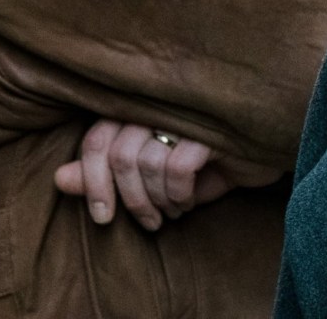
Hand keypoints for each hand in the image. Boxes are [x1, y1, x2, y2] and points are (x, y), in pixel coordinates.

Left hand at [53, 120, 243, 231]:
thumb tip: (60, 180)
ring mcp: (181, 113)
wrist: (266, 144)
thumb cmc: (206, 157)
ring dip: (158, 200)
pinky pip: (177, 168)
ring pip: (145, 164)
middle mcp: (154, 104)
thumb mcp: (153, 173)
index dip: (92, 181)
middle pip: (118, 156)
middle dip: (131, 200)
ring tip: (173, 209)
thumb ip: (106, 173)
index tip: (103, 217)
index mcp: (135, 109)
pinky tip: (189, 199)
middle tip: (149, 221)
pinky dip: (180, 194)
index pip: (96, 140)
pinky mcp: (209, 128)